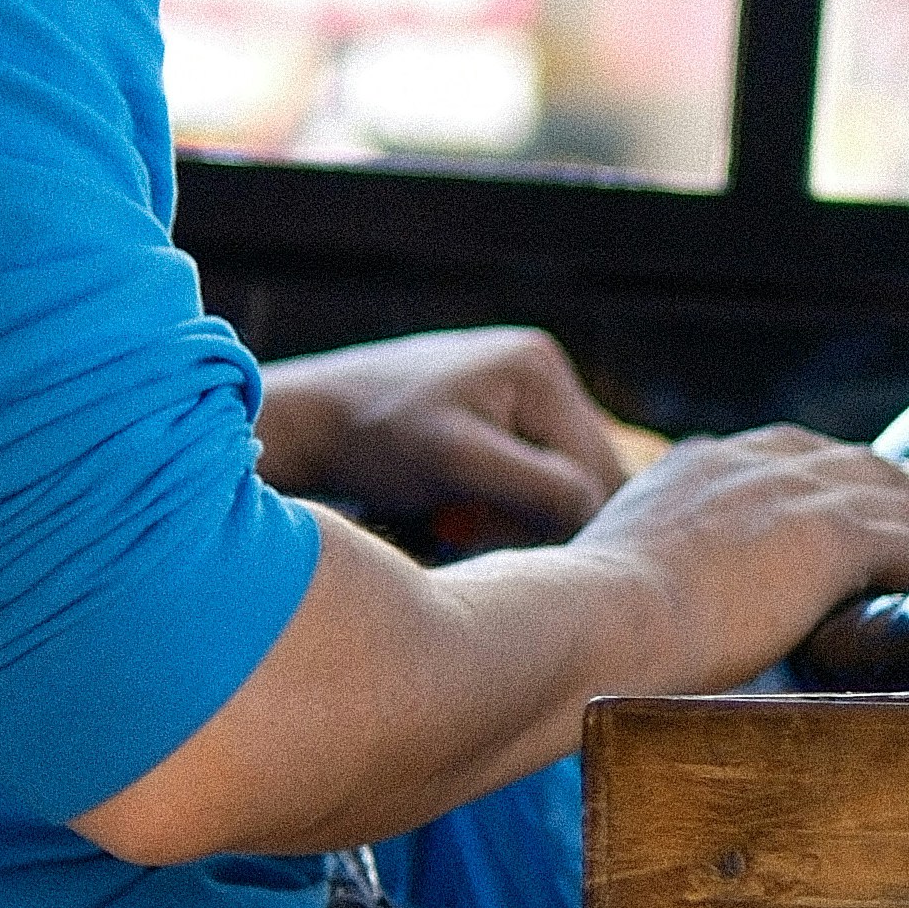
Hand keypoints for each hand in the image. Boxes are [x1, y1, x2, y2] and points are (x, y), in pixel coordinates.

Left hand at [254, 327, 636, 543]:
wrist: (307, 421)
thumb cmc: (373, 442)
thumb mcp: (458, 464)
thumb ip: (539, 487)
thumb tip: (601, 508)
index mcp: (540, 368)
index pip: (595, 471)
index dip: (561, 524)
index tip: (492, 540)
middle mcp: (541, 367)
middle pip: (582, 472)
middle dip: (537, 516)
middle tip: (470, 531)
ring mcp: (521, 386)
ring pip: (556, 478)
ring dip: (517, 513)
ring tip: (457, 518)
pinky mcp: (498, 408)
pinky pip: (528, 470)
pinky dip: (500, 500)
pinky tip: (455, 507)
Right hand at [566, 424, 908, 692]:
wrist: (598, 618)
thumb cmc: (588, 620)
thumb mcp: (612, 567)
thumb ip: (648, 565)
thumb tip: (649, 600)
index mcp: (693, 467)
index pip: (776, 450)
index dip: (819, 468)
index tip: (838, 489)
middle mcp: (746, 464)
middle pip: (843, 456)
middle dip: (887, 477)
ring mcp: (791, 494)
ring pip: (887, 488)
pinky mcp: (830, 536)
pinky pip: (904, 541)